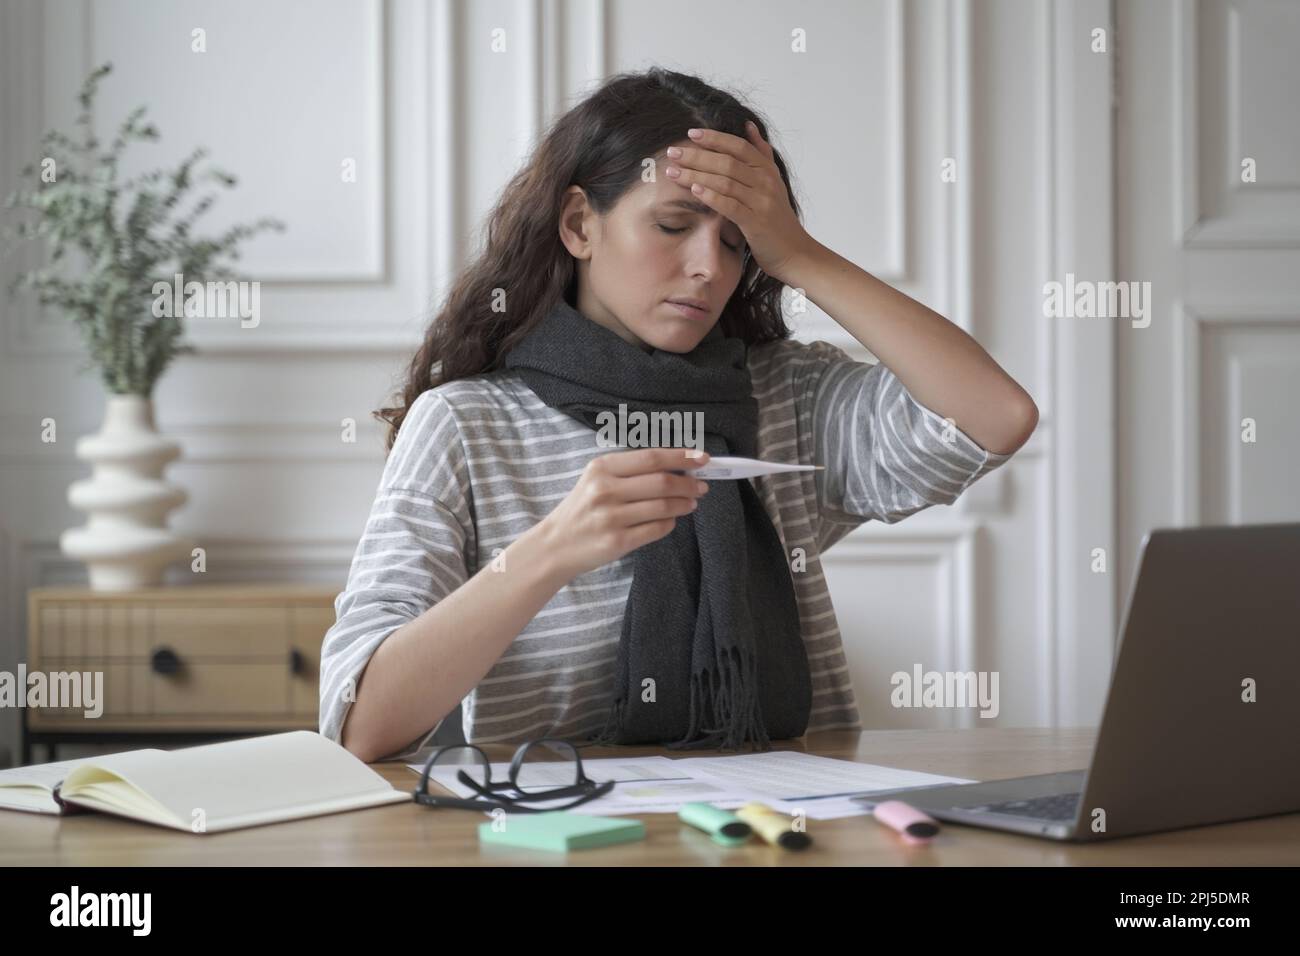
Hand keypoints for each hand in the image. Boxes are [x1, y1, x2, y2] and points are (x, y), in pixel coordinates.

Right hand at [537, 447, 710, 579]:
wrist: (555, 545)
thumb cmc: (582, 509)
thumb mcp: (597, 480)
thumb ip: (631, 471)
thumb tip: (678, 466)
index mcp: (601, 468)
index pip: (651, 458)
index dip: (681, 457)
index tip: (701, 458)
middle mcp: (605, 490)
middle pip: (661, 481)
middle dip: (689, 483)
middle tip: (702, 485)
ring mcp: (611, 518)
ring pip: (663, 506)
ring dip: (684, 503)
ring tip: (692, 502)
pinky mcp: (617, 542)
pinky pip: (657, 529)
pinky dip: (670, 523)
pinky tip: (672, 519)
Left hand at [663, 122, 814, 284]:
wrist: (794, 252)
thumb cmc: (777, 218)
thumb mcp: (773, 181)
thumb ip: (761, 154)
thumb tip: (748, 125)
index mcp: (767, 169)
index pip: (738, 146)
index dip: (714, 137)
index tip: (691, 133)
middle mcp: (765, 182)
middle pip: (726, 162)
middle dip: (697, 155)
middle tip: (672, 152)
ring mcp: (761, 201)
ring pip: (724, 181)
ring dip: (696, 174)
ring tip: (673, 172)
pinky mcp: (756, 222)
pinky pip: (730, 205)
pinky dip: (711, 196)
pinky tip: (694, 190)